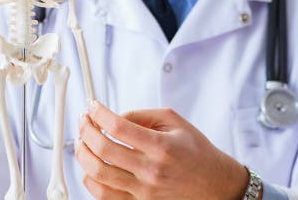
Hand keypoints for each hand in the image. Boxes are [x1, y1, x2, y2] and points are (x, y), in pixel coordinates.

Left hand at [75, 100, 249, 199]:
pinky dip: (91, 180)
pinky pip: (104, 196)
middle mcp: (151, 171)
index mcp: (161, 147)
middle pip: (104, 150)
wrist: (215, 185)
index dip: (99, 113)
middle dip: (86, 130)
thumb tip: (115, 117)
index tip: (93, 106)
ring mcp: (144, 192)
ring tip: (82, 141)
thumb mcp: (176, 123)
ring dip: (83, 154)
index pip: (119, 127)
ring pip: (98, 175)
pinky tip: (90, 166)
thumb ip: (143, 116)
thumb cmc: (196, 153)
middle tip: (84, 120)